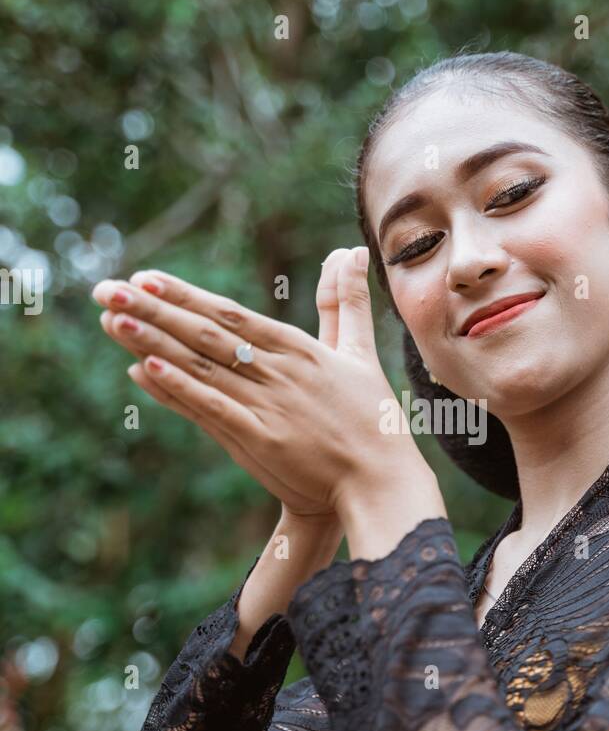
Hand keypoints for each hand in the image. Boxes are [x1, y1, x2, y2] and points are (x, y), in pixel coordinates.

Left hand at [91, 247, 427, 519]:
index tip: (145, 278)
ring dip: (152, 342)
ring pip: (200, 366)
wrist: (380, 482)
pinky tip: (143, 369)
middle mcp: (277, 371)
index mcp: (298, 348)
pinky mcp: (260, 440)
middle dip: (152, 310)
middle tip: (106, 290)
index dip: (185, 295)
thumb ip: (347, 301)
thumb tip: (352, 248)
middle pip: (205, 334)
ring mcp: (266, 405)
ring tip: (111, 319)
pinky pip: (210, 408)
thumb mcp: (359, 352)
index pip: (230, 315)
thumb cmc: (371, 420)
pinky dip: (177, 388)